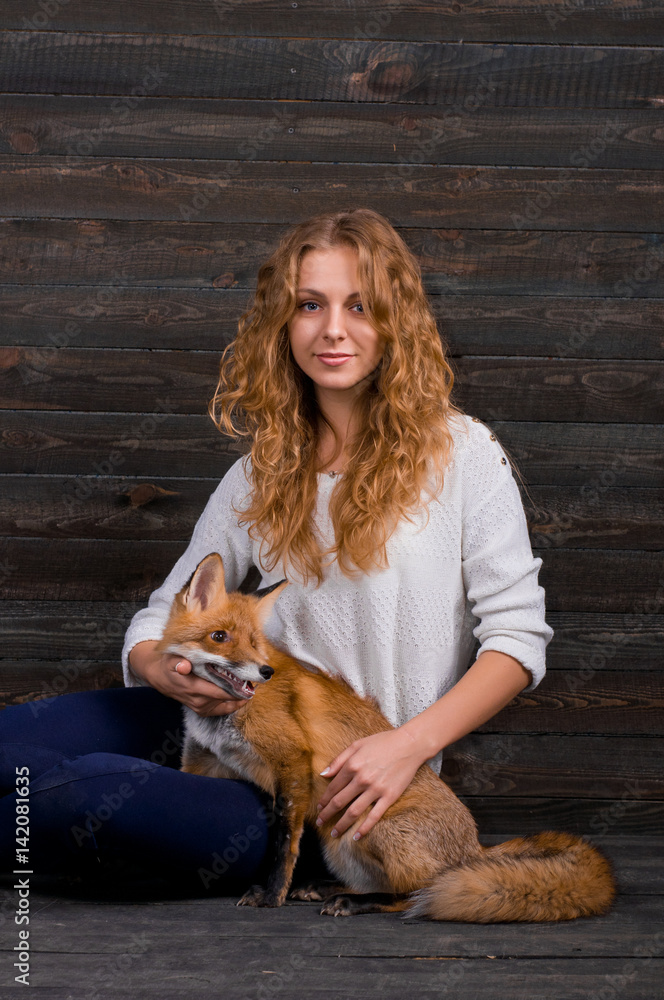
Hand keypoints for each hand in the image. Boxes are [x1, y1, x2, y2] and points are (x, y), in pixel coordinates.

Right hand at [129, 641, 245, 716]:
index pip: (220, 691)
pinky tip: (243, 693)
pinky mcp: (203, 710)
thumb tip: (183, 666)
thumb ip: (178, 662)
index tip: (251, 679)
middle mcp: (198, 701)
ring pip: (227, 704)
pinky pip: (224, 709)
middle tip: (256, 679)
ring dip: (239, 695)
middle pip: (227, 699)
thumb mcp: (171, 659)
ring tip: (251, 683)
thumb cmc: (170, 665)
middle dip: (242, 690)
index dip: (237, 687)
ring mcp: (201, 707)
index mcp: (192, 687)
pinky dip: (234, 702)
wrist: (161, 678)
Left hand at [315, 727, 426, 839]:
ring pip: (353, 812)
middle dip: (327, 814)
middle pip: (339, 802)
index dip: (324, 799)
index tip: (319, 808)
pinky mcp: (389, 797)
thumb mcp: (357, 745)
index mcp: (352, 765)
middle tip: (320, 823)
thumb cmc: (382, 742)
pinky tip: (356, 836)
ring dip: (341, 824)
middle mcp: (361, 779)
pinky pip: (374, 816)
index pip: (333, 788)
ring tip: (334, 833)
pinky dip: (364, 828)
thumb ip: (338, 760)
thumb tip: (323, 774)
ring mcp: (375, 789)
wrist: (409, 745)